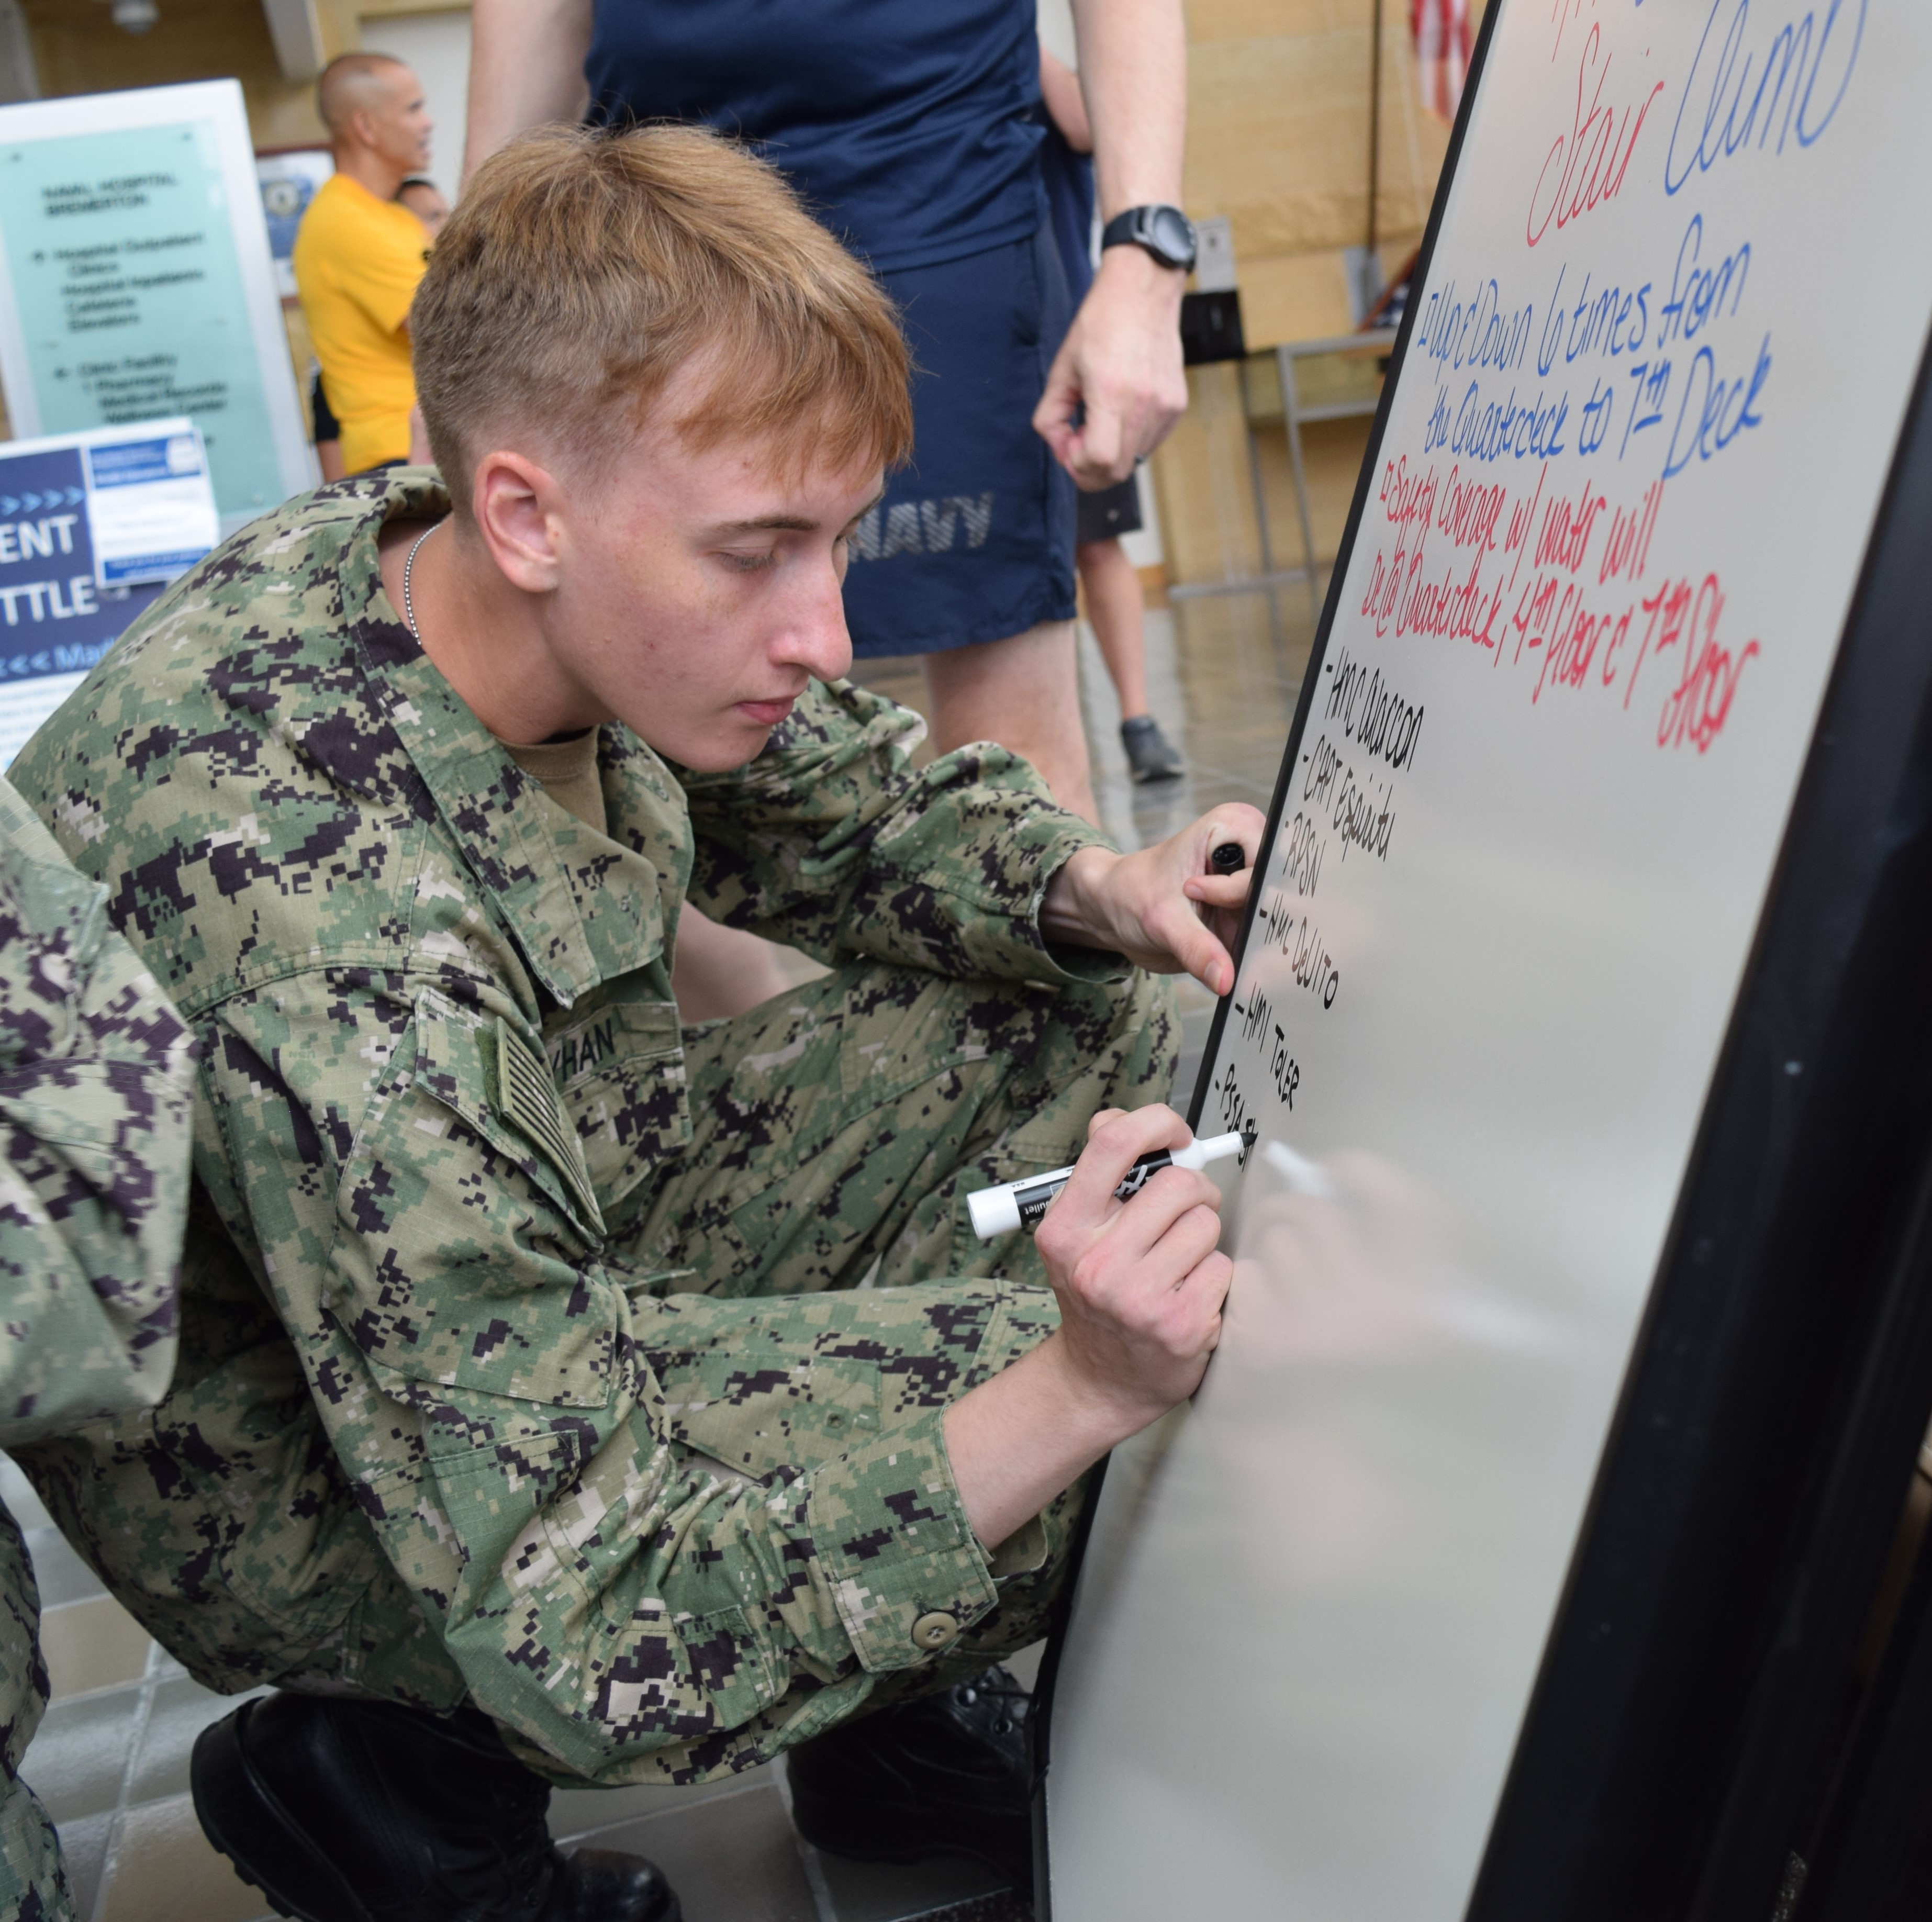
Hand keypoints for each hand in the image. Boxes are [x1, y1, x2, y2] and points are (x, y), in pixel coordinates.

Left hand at [1032, 246, 1187, 488]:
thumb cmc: (1101, 324)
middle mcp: (1144, 404)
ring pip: (1134, 460)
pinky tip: (1120, 413)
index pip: (1099, 460)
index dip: (1078, 466)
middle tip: (1078, 441)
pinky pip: (1150, 442)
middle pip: (1117, 471)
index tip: (1068, 448)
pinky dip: (1130, 441)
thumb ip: (1050, 416)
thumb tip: (1058, 447)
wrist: (1142, 292)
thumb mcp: (1062, 368)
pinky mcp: (1176, 405)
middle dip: (1091, 469)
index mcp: (1111, 392)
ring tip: (1099, 421)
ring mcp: (1165, 407)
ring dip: (1111, 454)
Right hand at [1034, 1104, 1233, 1423]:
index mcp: (1066, 1230)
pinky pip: (1223, 1267)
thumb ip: (1101, 1177)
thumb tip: (1128, 1120)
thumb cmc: (1095, 1297)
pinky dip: (1214, 1277)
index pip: (1113, 1144)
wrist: (1099, 1380)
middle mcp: (1097, 1263)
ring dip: (1202, 1239)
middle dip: (1193, 1193)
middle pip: (1178, 1184)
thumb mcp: (1076, 1234)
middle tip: (1183, 1214)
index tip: (1173, 1134)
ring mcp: (1138, 1297)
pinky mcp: (1181, 1324)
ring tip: (1177, 1264)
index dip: (1155, 1123)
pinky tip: (1189, 1294)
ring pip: (1206, 1224)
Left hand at [1039, 804, 1264, 995]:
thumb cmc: (1131, 893)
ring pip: (1279, 918)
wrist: (1115, 910)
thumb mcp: (1160, 919)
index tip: (1197, 895)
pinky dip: (1256, 955)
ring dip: (1263, 944)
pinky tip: (1243, 968)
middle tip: (1236, 943)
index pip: (1262, 864)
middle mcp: (1252, 851)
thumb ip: (1196, 947)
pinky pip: (1265, 937)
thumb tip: (1226, 979)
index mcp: (1234, 828)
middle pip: (1280, 892)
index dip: (1239, 892)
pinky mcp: (1249, 913)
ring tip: (1237, 957)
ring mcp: (1253, 885)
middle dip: (1262, 923)